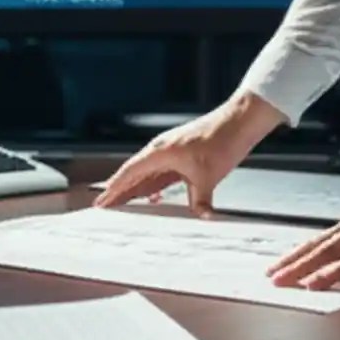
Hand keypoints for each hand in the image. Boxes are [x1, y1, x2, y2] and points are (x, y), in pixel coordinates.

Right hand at [93, 92, 283, 216]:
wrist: (239, 122)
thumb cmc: (221, 140)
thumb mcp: (208, 177)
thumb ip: (200, 201)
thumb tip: (201, 218)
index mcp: (160, 152)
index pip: (129, 173)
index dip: (113, 189)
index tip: (101, 201)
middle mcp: (161, 151)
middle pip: (133, 174)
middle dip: (118, 191)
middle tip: (104, 207)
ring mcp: (171, 152)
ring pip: (147, 175)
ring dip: (135, 190)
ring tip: (122, 206)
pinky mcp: (182, 155)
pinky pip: (161, 174)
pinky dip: (154, 186)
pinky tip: (154, 198)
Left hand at [266, 157, 339, 289]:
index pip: (325, 242)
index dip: (305, 254)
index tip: (286, 265)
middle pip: (317, 247)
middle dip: (292, 263)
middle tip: (269, 276)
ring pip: (324, 253)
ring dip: (300, 267)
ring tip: (279, 279)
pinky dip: (330, 273)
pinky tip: (313, 283)